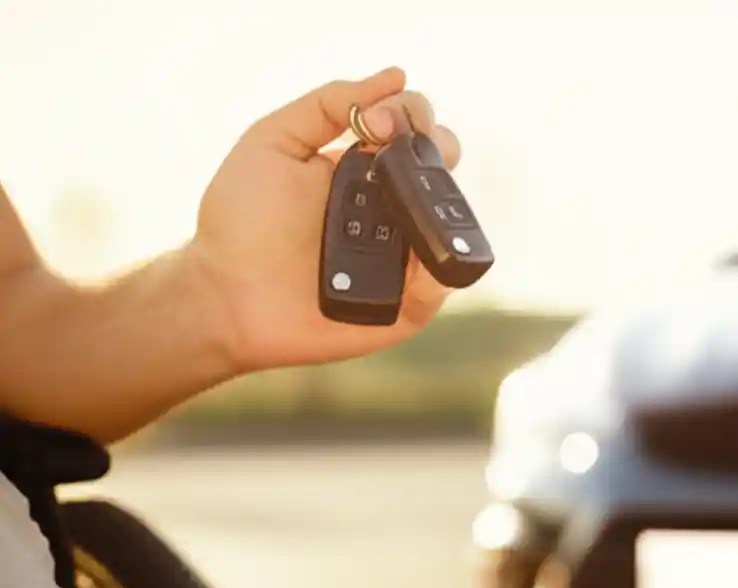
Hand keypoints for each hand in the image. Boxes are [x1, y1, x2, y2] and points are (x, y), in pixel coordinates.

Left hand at [188, 67, 461, 371]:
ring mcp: (401, 256)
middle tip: (400, 155)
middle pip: (441, 166)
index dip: (407, 113)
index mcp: (362, 168)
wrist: (227, 298)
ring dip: (442, 202)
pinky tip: (413, 254)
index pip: (410, 127)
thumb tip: (394, 76)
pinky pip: (443, 282)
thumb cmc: (241, 224)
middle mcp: (388, 208)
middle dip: (438, 146)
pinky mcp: (405, 303)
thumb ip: (326, 105)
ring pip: (453, 221)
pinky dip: (440, 266)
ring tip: (409, 204)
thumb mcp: (271, 143)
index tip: (374, 124)